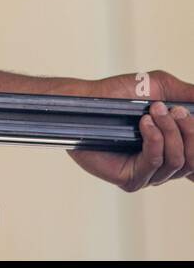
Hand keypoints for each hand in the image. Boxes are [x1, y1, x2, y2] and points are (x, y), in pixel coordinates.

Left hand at [66, 70, 193, 190]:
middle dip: (189, 131)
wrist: (86, 100)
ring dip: (170, 131)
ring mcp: (148, 175)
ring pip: (176, 160)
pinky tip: (145, 123)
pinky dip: (154, 140)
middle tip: (176, 111)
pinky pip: (154, 163)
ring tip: (154, 111)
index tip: (187, 113)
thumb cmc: (119, 95)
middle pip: (193, 159)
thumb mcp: (161, 88)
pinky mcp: (130, 179)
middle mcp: (164, 166)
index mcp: (173, 149)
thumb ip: (188, 95)